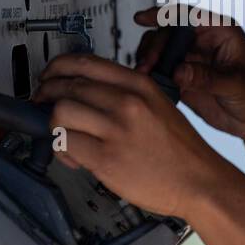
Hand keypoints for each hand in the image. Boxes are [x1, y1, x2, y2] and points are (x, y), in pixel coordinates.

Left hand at [31, 52, 231, 217]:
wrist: (200, 181)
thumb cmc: (181, 150)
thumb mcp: (157, 104)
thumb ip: (124, 94)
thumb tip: (83, 93)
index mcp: (138, 84)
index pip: (83, 62)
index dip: (56, 68)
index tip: (49, 76)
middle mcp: (126, 102)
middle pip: (66, 85)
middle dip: (46, 96)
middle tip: (43, 106)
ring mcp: (116, 129)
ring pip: (59, 112)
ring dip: (52, 124)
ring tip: (62, 136)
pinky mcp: (106, 158)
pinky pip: (64, 144)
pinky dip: (60, 150)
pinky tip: (72, 157)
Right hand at [132, 5, 244, 143]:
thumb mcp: (237, 85)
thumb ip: (208, 78)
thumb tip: (177, 71)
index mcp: (220, 31)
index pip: (187, 15)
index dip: (163, 14)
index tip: (141, 19)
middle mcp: (203, 42)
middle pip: (168, 33)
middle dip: (154, 46)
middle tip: (146, 65)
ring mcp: (192, 60)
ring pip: (161, 52)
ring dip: (149, 60)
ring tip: (143, 74)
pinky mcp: (184, 79)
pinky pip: (162, 72)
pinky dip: (152, 76)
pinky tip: (147, 84)